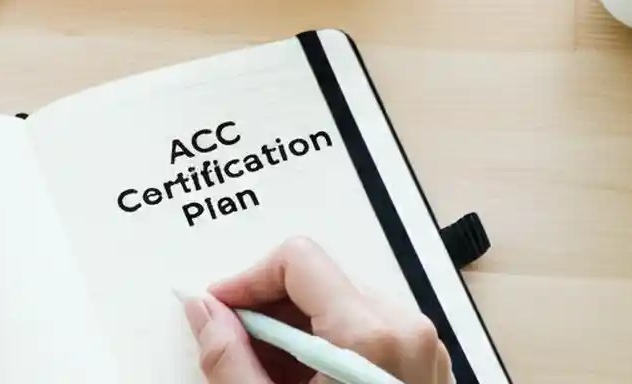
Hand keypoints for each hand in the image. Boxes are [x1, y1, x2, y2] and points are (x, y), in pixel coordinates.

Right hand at [184, 237, 449, 383]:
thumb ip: (229, 358)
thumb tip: (205, 314)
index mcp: (371, 335)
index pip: (297, 259)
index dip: (246, 280)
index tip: (220, 307)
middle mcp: (406, 332)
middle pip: (318, 280)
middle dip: (268, 310)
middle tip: (237, 348)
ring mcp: (422, 350)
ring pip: (340, 305)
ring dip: (296, 332)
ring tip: (272, 376)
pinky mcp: (426, 367)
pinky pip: (368, 332)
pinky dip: (328, 348)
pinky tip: (305, 383)